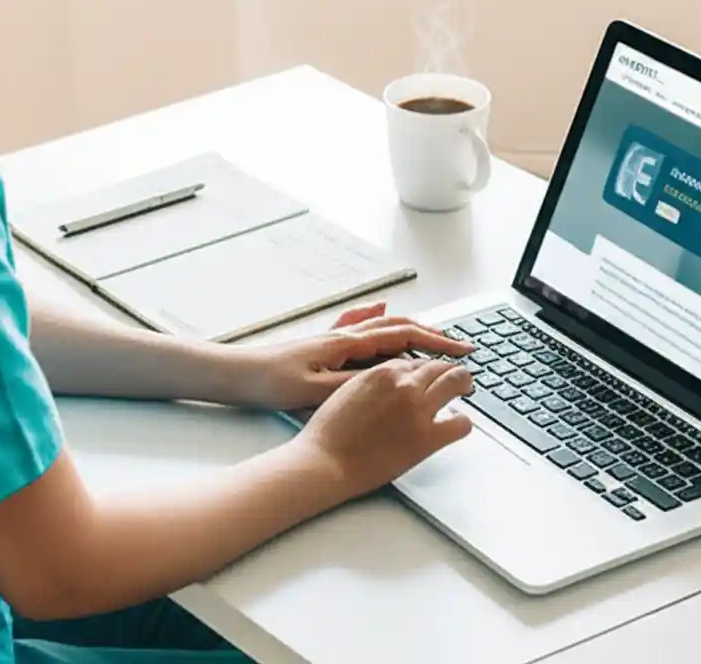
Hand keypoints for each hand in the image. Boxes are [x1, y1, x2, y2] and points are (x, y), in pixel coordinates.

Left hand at [235, 304, 473, 410]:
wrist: (236, 373)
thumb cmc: (271, 382)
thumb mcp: (316, 390)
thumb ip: (356, 382)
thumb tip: (393, 377)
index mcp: (346, 343)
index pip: (404, 337)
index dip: (438, 344)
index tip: (464, 352)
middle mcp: (343, 334)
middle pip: (399, 326)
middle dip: (434, 336)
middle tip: (461, 348)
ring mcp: (333, 336)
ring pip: (383, 325)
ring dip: (413, 328)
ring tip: (436, 336)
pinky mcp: (321, 343)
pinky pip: (360, 325)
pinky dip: (378, 318)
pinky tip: (380, 309)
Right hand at [296, 358, 474, 497]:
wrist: (325, 461)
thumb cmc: (328, 434)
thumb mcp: (347, 392)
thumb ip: (372, 383)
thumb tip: (389, 387)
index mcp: (381, 372)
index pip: (414, 361)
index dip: (422, 371)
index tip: (426, 377)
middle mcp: (403, 384)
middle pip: (438, 366)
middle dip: (447, 371)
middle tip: (456, 379)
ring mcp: (418, 408)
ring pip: (455, 382)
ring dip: (461, 384)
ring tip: (464, 390)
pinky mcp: (427, 437)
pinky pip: (461, 423)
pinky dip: (462, 421)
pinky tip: (456, 423)